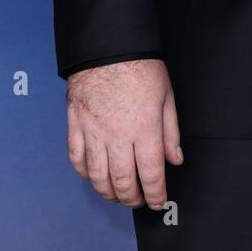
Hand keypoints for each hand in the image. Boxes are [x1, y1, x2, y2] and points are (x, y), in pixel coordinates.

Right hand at [66, 59, 181, 209]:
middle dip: (132, 198)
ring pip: (98, 177)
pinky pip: (77, 159)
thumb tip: (175, 160)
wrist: (108, 49)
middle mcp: (118, 136)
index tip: (158, 201)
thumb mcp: (167, 97)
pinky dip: (85, 174)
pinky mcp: (76, 126)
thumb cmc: (141, 68)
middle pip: (123, 182)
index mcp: (144, 129)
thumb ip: (171, 132)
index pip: (151, 174)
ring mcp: (94, 133)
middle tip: (138, 201)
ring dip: (109, 192)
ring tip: (118, 195)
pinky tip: (94, 177)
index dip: (155, 194)